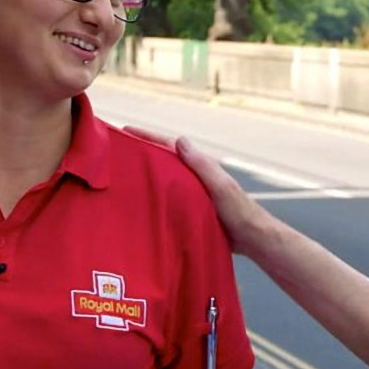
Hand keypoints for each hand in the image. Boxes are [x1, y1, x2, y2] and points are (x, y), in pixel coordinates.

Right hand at [123, 127, 274, 258]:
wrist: (253, 238)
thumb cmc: (239, 212)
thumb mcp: (220, 186)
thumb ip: (202, 165)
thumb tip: (180, 140)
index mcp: (200, 167)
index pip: (170, 147)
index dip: (148, 137)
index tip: (125, 130)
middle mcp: (194, 177)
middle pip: (164, 161)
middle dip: (143, 154)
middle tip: (116, 152)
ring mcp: (193, 194)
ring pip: (165, 180)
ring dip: (147, 175)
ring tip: (121, 176)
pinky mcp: (192, 210)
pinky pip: (169, 199)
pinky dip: (155, 196)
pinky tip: (141, 204)